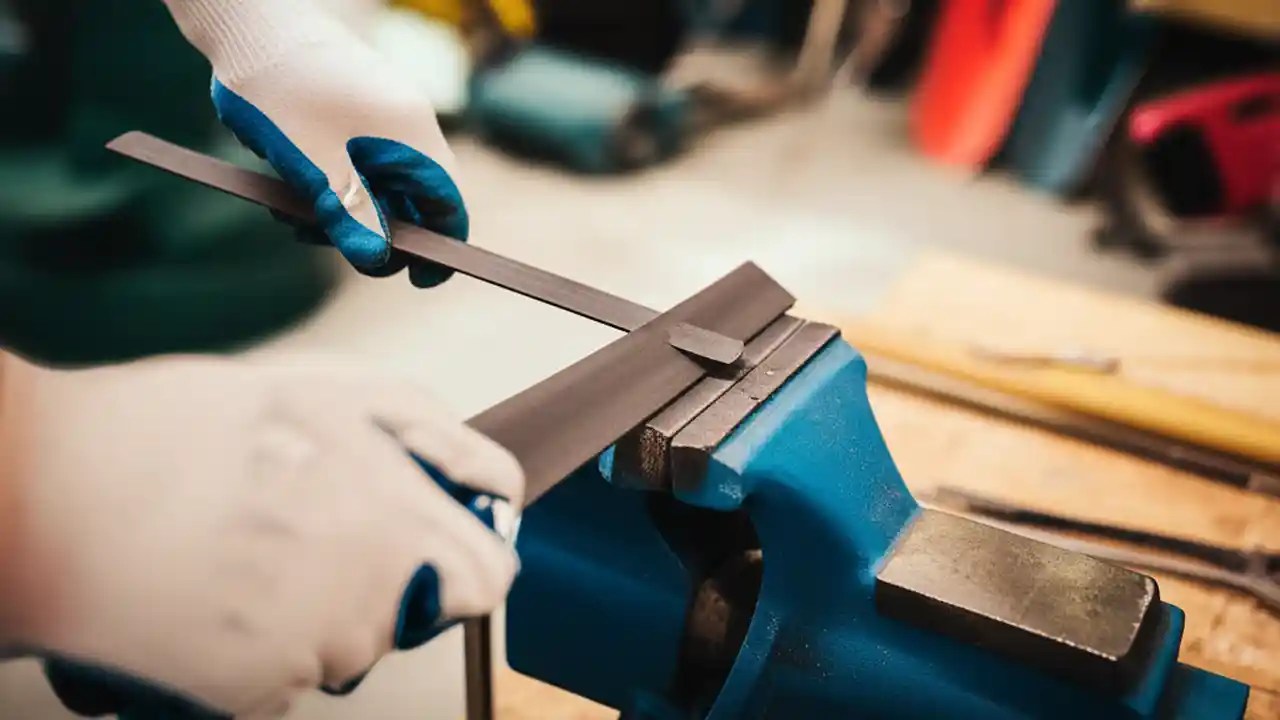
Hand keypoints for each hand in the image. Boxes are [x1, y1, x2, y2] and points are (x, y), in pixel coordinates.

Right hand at [1, 354, 521, 716]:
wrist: (51, 496)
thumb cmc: (178, 432)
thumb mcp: (331, 389)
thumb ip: (434, 437)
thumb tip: (493, 485)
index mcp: (395, 517)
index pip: (488, 578)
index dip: (467, 556)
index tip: (438, 540)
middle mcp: (366, 598)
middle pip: (415, 616)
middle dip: (390, 582)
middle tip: (318, 532)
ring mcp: (308, 655)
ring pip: (349, 646)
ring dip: (319, 610)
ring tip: (250, 551)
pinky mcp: (252, 696)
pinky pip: (286, 675)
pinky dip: (262, 645)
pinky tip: (217, 591)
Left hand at [164, 0, 465, 285]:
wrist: (246, 23)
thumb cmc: (279, 94)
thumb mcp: (313, 168)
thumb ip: (351, 218)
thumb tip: (379, 261)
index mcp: (410, 135)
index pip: (448, 203)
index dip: (440, 248)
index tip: (417, 280)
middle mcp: (407, 123)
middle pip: (411, 199)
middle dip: (372, 232)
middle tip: (323, 241)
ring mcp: (382, 113)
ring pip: (377, 183)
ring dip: (340, 211)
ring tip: (290, 214)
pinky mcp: (354, 109)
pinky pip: (356, 161)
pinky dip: (330, 184)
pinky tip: (289, 189)